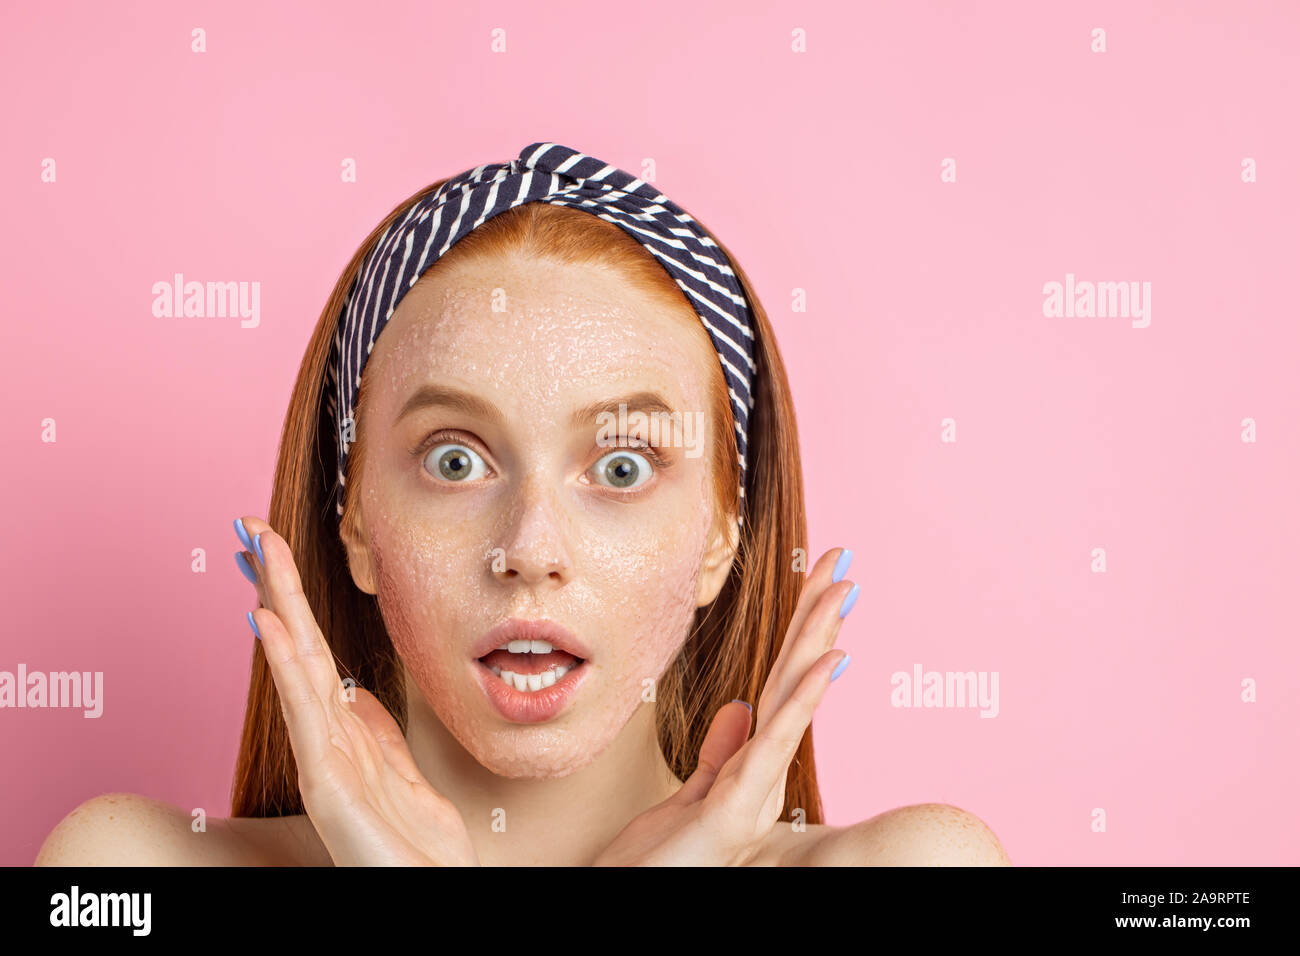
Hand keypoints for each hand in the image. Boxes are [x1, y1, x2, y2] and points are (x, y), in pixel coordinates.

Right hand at [234, 515, 479, 865]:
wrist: (428, 893)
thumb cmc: (414, 844)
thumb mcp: (402, 774)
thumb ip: (377, 735)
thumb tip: (358, 693)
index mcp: (348, 732)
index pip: (318, 651)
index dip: (298, 600)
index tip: (276, 553)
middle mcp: (329, 738)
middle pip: (301, 646)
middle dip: (278, 586)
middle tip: (253, 528)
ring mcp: (324, 758)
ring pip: (297, 665)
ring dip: (279, 604)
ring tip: (259, 554)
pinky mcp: (328, 782)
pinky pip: (305, 712)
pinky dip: (285, 665)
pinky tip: (269, 624)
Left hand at [591, 547, 856, 865]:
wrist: (633, 903)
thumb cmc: (658, 863)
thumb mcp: (689, 796)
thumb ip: (719, 752)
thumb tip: (740, 704)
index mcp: (750, 767)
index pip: (778, 684)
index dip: (800, 634)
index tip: (821, 586)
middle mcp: (763, 774)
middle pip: (792, 679)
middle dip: (816, 616)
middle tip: (842, 560)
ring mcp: (756, 790)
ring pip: (792, 699)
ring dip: (818, 640)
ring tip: (841, 591)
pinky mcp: (738, 807)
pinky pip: (776, 742)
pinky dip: (802, 700)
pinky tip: (828, 662)